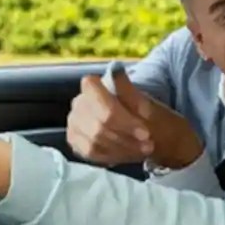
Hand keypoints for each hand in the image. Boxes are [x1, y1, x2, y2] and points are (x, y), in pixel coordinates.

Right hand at [67, 70, 201, 168]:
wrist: (145, 134)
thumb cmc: (145, 115)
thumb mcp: (144, 103)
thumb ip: (127, 90)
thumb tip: (115, 68)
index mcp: (91, 86)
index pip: (96, 96)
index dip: (121, 118)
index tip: (145, 131)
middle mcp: (78, 103)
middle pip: (98, 124)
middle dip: (126, 137)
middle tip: (149, 144)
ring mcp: (74, 124)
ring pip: (95, 141)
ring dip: (124, 148)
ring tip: (144, 150)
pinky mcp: (76, 142)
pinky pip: (92, 153)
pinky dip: (114, 156)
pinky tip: (130, 154)